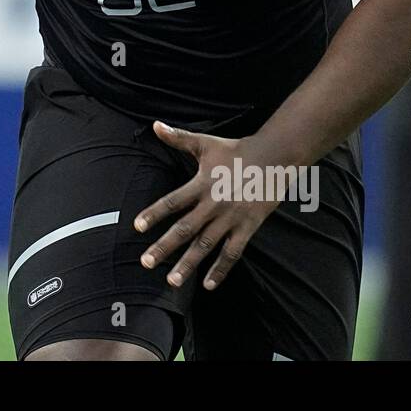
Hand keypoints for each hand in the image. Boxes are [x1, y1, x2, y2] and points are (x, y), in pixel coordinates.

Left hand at [134, 121, 282, 290]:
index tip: (137, 226)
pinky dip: (220, 270)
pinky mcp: (247, 228)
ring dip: (188, 264)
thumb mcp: (205, 143)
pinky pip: (232, 253)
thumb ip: (178, 138)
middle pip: (185, 229)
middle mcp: (213, 204)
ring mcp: (231, 219)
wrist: (273, 158)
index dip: (154, 213)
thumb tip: (155, 125)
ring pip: (206, 246)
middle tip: (146, 262)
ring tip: (172, 281)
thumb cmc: (235, 150)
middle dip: (165, 246)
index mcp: (201, 184)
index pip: (172, 201)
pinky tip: (208, 284)